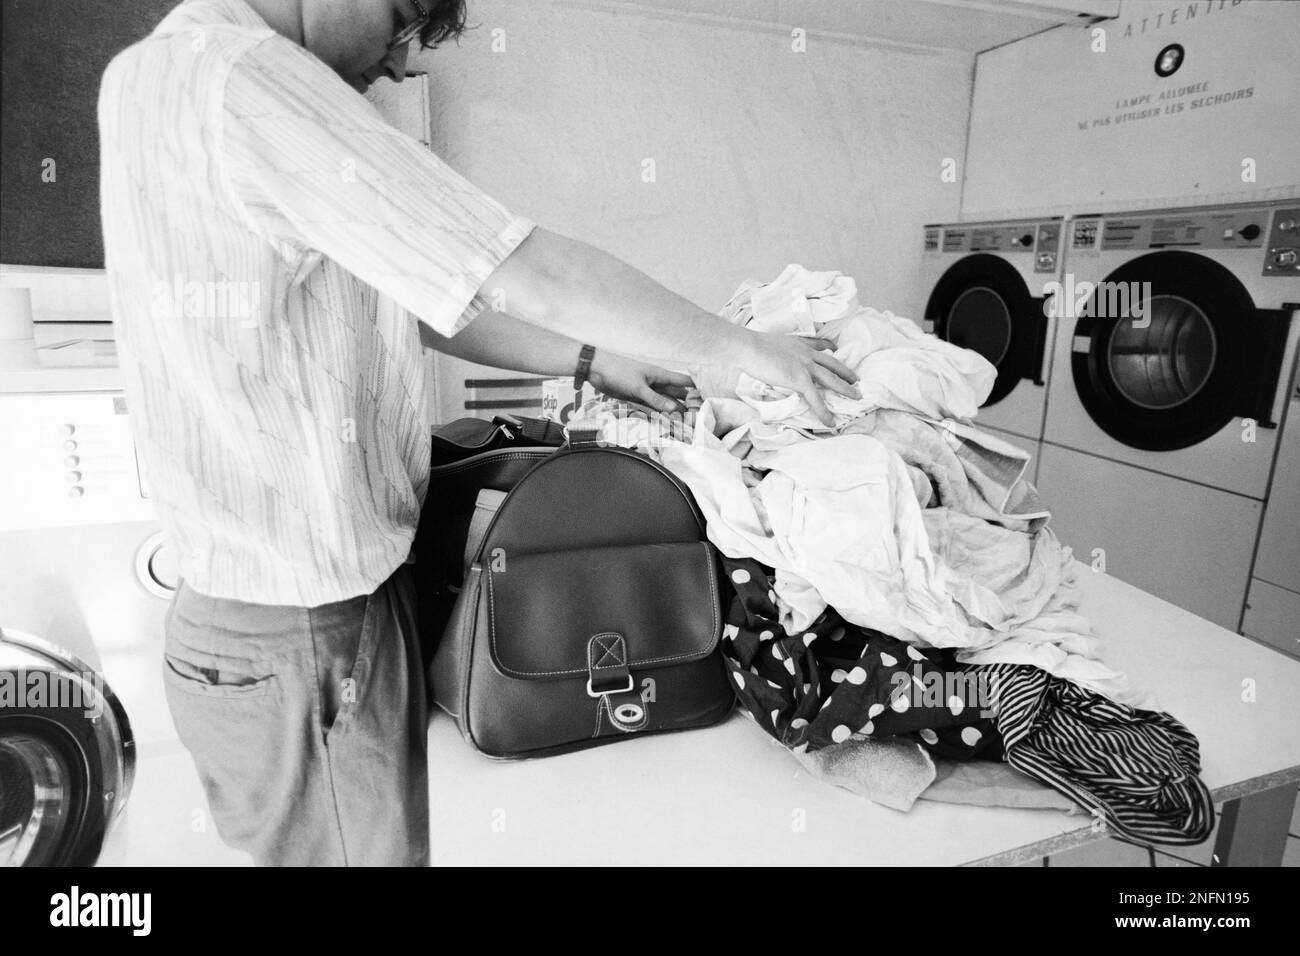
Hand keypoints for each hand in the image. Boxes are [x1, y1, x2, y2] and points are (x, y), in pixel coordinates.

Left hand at [587, 350, 693, 413]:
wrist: (597, 369)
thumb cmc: (618, 371)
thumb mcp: (638, 387)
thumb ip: (655, 399)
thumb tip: (675, 409)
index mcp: (661, 375)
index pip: (686, 381)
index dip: (698, 388)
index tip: (711, 399)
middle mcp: (657, 383)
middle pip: (678, 394)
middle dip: (689, 404)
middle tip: (700, 418)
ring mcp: (648, 391)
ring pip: (666, 402)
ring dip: (675, 411)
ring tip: (687, 423)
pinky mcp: (638, 397)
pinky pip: (653, 406)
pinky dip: (660, 413)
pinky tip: (667, 421)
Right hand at [717, 329, 860, 426]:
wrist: (748, 347)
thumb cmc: (750, 346)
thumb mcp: (768, 344)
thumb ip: (775, 352)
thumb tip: (768, 359)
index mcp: (798, 344)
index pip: (819, 344)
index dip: (829, 348)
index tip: (835, 349)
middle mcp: (806, 353)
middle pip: (832, 363)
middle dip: (845, 371)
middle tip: (856, 380)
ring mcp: (805, 366)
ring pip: (832, 379)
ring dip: (846, 388)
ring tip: (857, 397)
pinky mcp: (799, 379)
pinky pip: (816, 398)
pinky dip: (823, 411)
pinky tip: (830, 421)